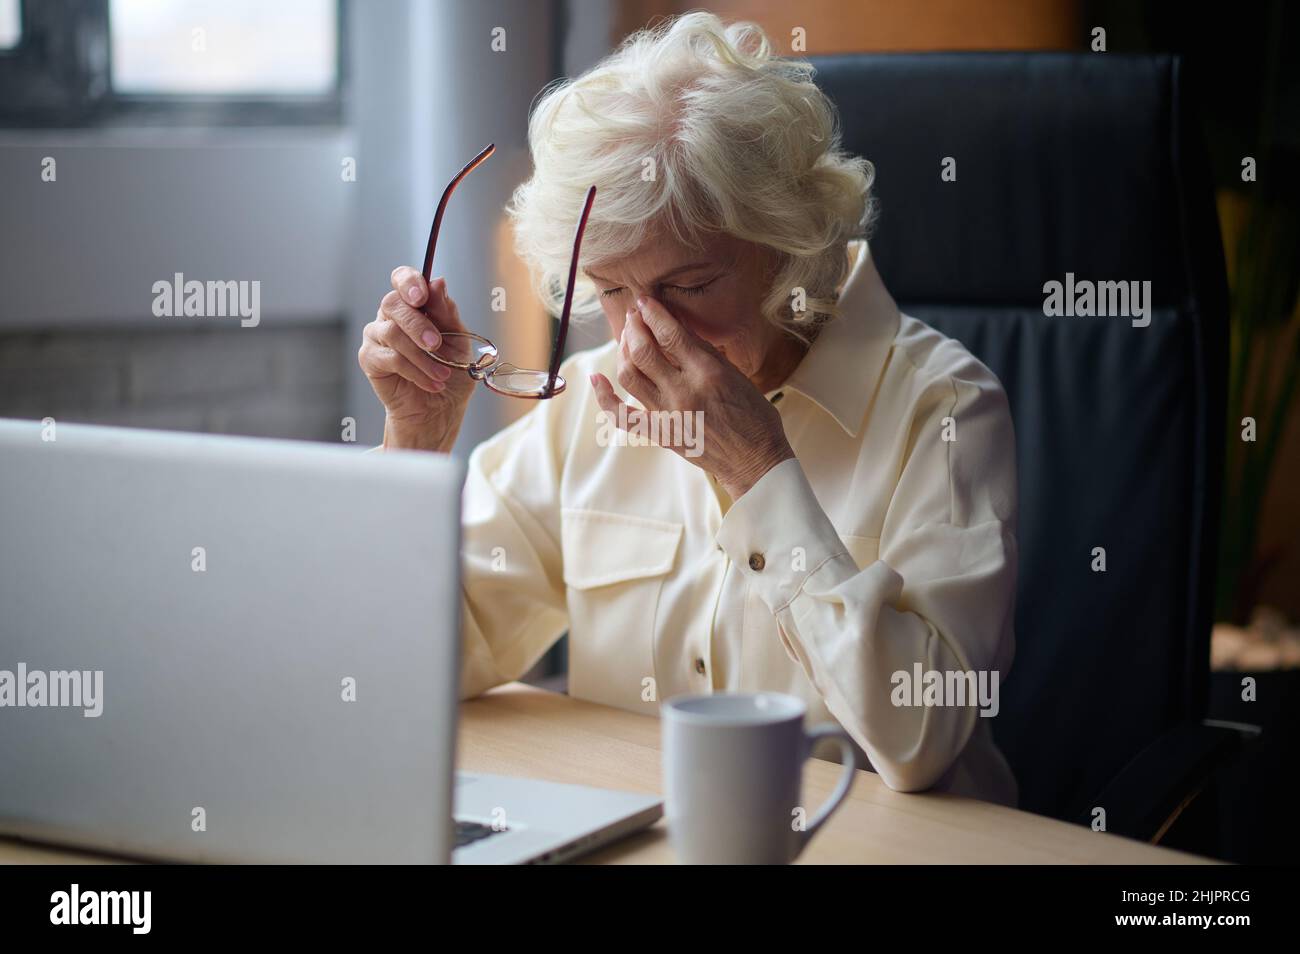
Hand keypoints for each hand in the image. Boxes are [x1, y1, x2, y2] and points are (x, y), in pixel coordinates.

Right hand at [358, 267, 476, 451]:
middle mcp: (391, 316)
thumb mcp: (459, 340)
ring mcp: (377, 335)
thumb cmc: (450, 371)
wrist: (440, 409)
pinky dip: (415, 371)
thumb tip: (438, 282)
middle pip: (393, 303)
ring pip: (392, 332)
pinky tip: (431, 383)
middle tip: (436, 344)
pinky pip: (390, 358)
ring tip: (442, 374)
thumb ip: (447, 312)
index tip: (421, 295)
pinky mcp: (370, 358)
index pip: (402, 279)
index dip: (409, 281)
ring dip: (421, 356)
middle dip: (417, 324)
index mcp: (414, 304)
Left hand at [590, 296, 794, 498]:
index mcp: (707, 373)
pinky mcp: (659, 434)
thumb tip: (678, 328)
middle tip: (634, 316)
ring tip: (627, 339)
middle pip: (643, 351)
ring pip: (629, 375)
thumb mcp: (737, 375)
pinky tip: (597, 378)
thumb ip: (705, 352)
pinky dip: (604, 397)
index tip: (644, 301)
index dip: (653, 313)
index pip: (670, 334)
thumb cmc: (754, 416)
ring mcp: (667, 415)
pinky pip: (622, 415)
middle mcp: (683, 392)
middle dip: (634, 326)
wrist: (754, 460)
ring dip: (623, 351)